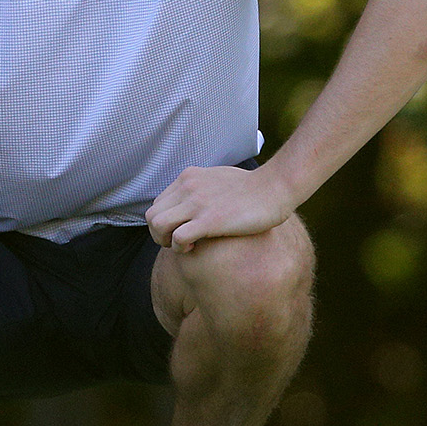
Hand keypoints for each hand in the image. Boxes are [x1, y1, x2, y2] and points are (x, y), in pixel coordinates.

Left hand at [144, 165, 298, 252]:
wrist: (275, 187)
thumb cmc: (254, 187)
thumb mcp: (220, 178)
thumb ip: (204, 186)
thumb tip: (199, 200)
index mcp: (189, 177)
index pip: (158, 203)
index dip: (165, 222)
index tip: (180, 231)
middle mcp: (188, 187)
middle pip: (151, 215)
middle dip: (158, 234)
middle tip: (176, 244)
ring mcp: (197, 203)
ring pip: (157, 225)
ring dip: (165, 241)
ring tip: (183, 247)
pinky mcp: (209, 220)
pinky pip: (177, 237)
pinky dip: (180, 247)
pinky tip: (194, 248)